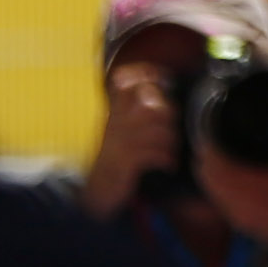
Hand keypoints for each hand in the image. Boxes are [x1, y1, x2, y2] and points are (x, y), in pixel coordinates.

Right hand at [89, 60, 180, 210]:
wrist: (96, 191)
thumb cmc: (115, 157)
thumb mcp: (120, 130)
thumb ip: (134, 111)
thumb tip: (158, 89)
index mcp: (114, 114)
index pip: (124, 84)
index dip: (145, 75)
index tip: (164, 77)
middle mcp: (114, 125)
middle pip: (149, 105)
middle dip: (168, 112)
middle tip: (170, 127)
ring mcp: (118, 143)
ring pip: (155, 129)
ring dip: (171, 139)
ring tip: (171, 149)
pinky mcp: (123, 163)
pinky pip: (152, 153)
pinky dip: (166, 158)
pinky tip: (168, 165)